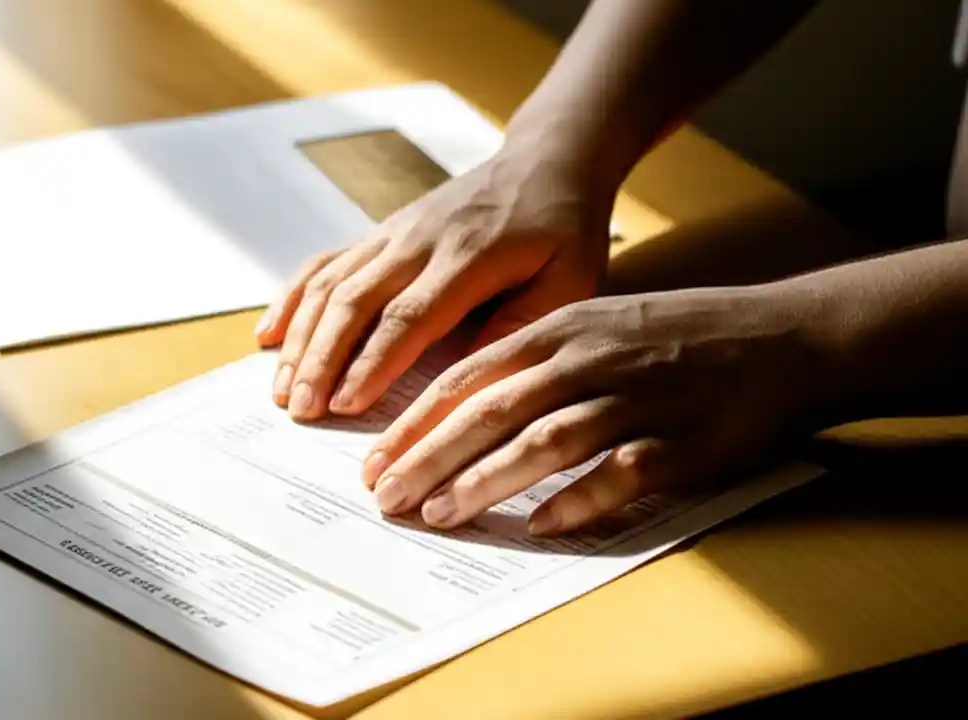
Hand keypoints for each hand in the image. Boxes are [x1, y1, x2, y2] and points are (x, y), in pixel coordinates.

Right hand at [254, 149, 611, 420]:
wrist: (546, 160)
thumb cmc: (565, 230)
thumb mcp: (570, 281)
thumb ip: (520, 327)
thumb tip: (464, 382)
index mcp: (471, 255)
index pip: (411, 315)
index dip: (373, 362)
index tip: (346, 406)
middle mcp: (420, 239)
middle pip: (355, 300)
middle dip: (322, 358)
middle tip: (301, 411)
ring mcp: (394, 232)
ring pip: (331, 283)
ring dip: (301, 338)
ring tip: (281, 389)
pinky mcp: (381, 233)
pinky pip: (325, 263)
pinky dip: (291, 299)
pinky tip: (268, 335)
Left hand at [361, 284, 831, 534]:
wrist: (784, 337)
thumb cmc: (679, 335)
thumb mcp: (596, 322)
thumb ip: (531, 358)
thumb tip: (459, 408)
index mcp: (563, 328)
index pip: (468, 377)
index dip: (416, 422)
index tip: (374, 459)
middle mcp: (592, 358)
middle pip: (492, 412)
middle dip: (429, 457)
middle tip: (387, 497)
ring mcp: (637, 398)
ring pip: (545, 441)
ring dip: (486, 481)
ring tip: (441, 513)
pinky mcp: (684, 441)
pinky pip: (619, 475)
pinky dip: (577, 501)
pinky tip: (540, 527)